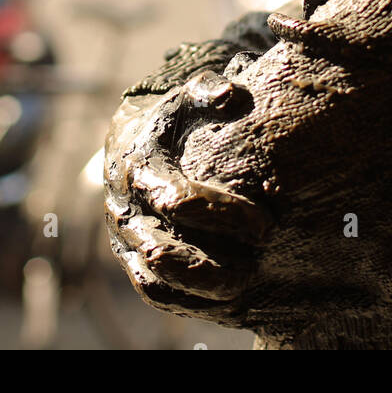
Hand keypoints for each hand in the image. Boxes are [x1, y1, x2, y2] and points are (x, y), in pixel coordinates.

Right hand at [104, 65, 271, 317]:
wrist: (131, 139)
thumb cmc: (174, 120)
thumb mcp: (187, 98)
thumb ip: (209, 91)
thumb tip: (233, 94)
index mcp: (139, 167)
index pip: (179, 201)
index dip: (225, 216)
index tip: (266, 222)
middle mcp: (125, 207)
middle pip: (164, 251)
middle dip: (216, 262)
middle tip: (259, 258)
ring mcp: (126, 236)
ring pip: (156, 278)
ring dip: (203, 287)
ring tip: (247, 281)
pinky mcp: (131, 258)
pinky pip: (153, 291)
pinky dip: (188, 301)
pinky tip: (226, 299)